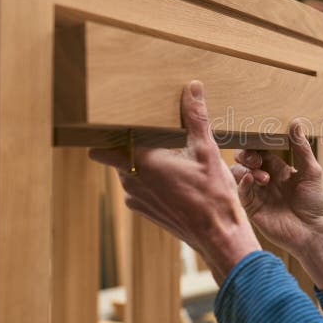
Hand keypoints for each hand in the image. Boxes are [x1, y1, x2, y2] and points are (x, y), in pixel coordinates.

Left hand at [89, 81, 260, 284]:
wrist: (219, 236)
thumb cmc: (213, 194)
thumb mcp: (207, 150)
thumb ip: (196, 117)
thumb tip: (193, 87)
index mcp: (141, 163)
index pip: (103, 144)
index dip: (108, 132)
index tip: (121, 120)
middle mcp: (130, 182)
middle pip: (115, 155)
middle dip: (128, 142)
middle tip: (149, 130)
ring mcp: (135, 199)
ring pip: (126, 171)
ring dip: (140, 161)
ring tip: (165, 150)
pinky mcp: (144, 210)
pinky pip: (137, 187)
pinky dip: (148, 178)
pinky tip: (172, 173)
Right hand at [232, 122, 322, 288]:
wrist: (312, 232)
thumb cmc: (315, 203)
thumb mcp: (311, 171)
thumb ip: (301, 148)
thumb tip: (295, 122)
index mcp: (279, 169)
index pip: (262, 150)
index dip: (257, 144)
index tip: (257, 138)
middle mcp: (266, 179)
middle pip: (246, 160)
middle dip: (247, 155)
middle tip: (256, 159)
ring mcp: (258, 193)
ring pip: (239, 174)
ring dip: (246, 170)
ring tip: (262, 178)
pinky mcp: (252, 208)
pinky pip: (240, 192)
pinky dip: (242, 183)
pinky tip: (251, 181)